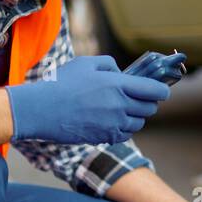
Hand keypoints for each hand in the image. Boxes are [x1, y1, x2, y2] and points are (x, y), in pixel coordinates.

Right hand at [5, 54, 170, 144]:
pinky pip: (125, 135)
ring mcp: (113, 124)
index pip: (155, 91)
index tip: (160, 90)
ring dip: (136, 117)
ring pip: (139, 123)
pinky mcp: (104, 137)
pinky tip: (112, 121)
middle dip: (147, 102)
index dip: (161, 90)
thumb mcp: (86, 63)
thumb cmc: (61, 83)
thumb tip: (122, 73)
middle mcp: (120, 106)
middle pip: (149, 108)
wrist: (41, 110)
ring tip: (122, 109)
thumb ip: (109, 65)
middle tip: (138, 98)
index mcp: (118, 85)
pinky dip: (124, 129)